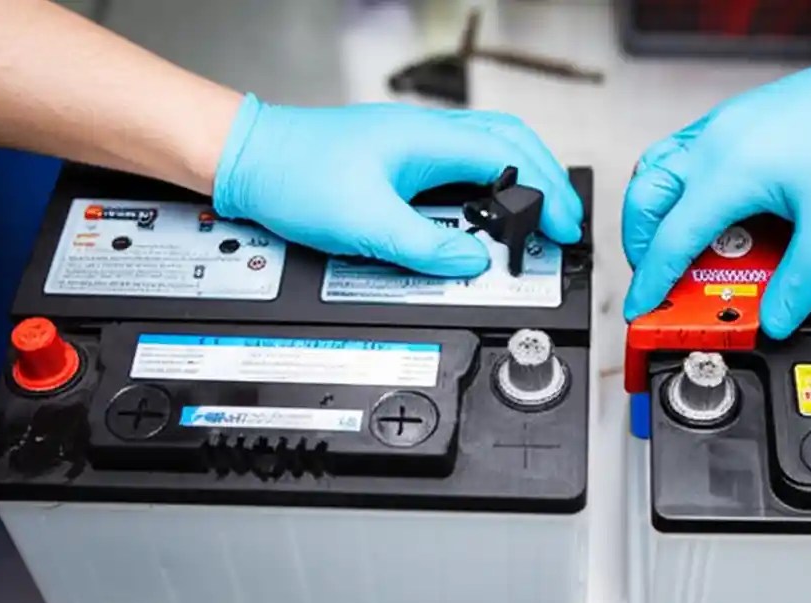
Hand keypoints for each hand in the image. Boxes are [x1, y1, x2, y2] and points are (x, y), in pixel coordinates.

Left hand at [212, 95, 583, 275]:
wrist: (247, 160)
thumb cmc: (294, 176)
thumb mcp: (366, 225)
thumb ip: (427, 248)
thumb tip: (472, 261)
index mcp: (429, 139)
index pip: (512, 159)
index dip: (545, 194)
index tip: (561, 229)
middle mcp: (428, 134)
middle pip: (513, 142)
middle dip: (547, 180)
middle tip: (564, 223)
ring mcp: (415, 143)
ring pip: (490, 151)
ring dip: (522, 180)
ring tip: (538, 217)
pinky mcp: (402, 159)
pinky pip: (462, 166)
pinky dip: (490, 187)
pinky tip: (489, 212)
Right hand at [622, 32, 810, 338]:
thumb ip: (800, 284)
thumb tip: (775, 318)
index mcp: (729, 172)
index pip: (671, 239)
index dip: (652, 281)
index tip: (642, 307)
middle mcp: (713, 144)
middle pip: (644, 202)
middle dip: (640, 248)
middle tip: (658, 280)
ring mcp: (718, 126)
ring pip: (653, 172)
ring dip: (652, 215)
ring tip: (673, 248)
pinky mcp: (730, 119)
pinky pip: (678, 154)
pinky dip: (673, 188)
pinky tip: (703, 210)